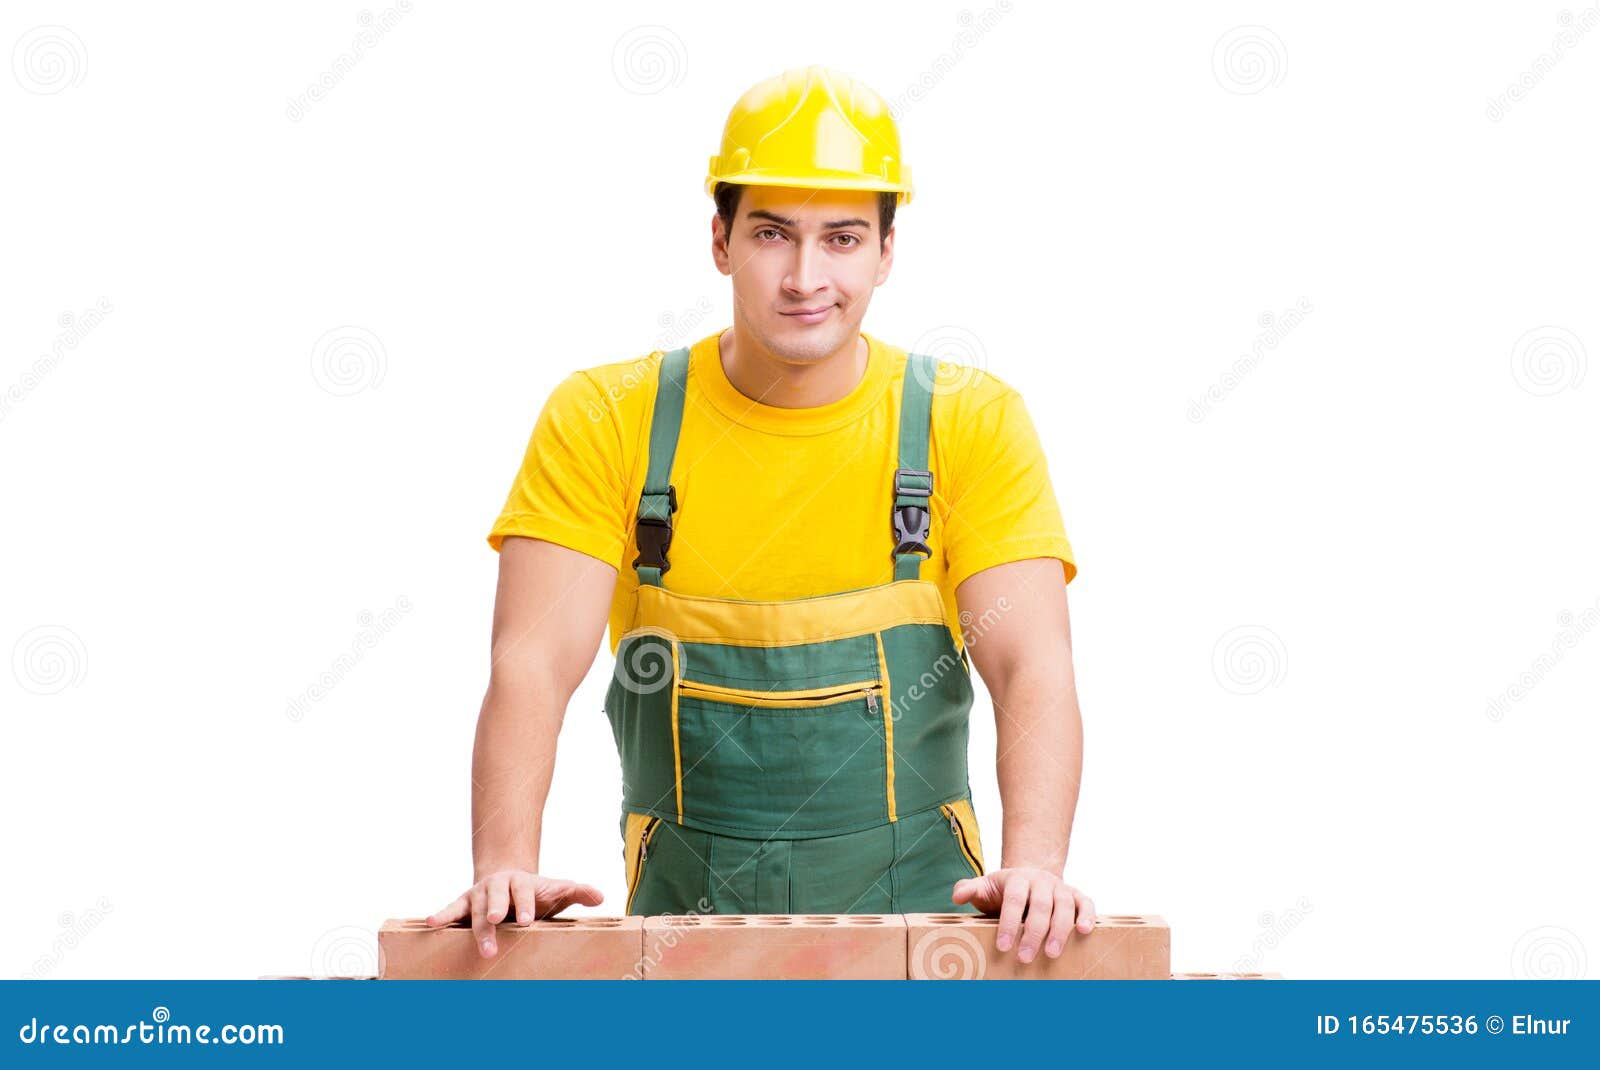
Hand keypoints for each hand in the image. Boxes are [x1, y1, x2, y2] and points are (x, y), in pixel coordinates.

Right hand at [426, 870, 602, 958]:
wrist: (509, 878)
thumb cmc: (536, 892)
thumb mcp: (556, 890)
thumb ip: (577, 891)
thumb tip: (601, 896)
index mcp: (523, 882)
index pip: (526, 891)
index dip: (526, 904)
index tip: (527, 920)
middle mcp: (499, 885)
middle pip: (497, 896)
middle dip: (497, 909)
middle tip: (498, 923)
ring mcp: (480, 893)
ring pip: (476, 908)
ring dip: (476, 926)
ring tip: (480, 944)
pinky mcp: (464, 902)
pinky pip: (452, 909)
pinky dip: (442, 915)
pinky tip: (430, 923)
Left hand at [951, 867, 1095, 963]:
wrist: (1030, 875)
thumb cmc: (1005, 890)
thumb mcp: (985, 887)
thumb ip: (970, 890)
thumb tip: (957, 896)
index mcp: (1017, 879)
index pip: (1014, 900)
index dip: (1009, 923)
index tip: (1003, 946)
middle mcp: (1041, 881)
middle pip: (1040, 905)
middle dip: (1034, 933)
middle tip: (1025, 958)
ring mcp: (1060, 887)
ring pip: (1064, 905)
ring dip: (1060, 930)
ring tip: (1052, 953)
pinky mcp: (1076, 895)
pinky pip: (1086, 902)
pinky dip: (1087, 915)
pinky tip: (1084, 931)